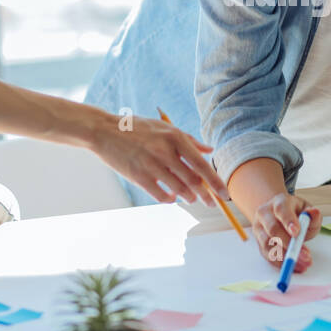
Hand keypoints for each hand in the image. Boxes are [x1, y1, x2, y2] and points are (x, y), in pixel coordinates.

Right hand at [91, 115, 229, 206]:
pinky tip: (171, 197)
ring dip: (188, 197)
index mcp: (175, 137)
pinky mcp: (138, 176)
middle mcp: (165, 151)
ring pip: (179, 189)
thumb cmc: (137, 129)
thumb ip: (189, 139)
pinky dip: (169, 199)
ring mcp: (151, 165)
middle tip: (212, 203)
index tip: (226, 194)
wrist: (105, 131)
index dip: (216, 182)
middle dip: (206, 195)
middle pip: (193, 180)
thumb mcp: (165, 128)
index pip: (202, 164)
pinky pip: (161, 195)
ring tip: (191, 198)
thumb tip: (209, 150)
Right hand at [252, 193, 321, 272]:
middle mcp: (265, 214)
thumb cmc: (295, 213)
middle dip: (289, 244)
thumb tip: (314, 213)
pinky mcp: (259, 243)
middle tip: (305, 255)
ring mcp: (260, 229)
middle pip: (272, 229)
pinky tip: (296, 267)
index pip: (281, 210)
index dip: (288, 221)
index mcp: (278, 202)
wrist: (278, 215)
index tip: (297, 233)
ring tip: (303, 264)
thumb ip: (313, 215)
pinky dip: (282, 264)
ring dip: (285, 257)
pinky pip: (268, 255)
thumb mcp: (307, 210)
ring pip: (268, 244)